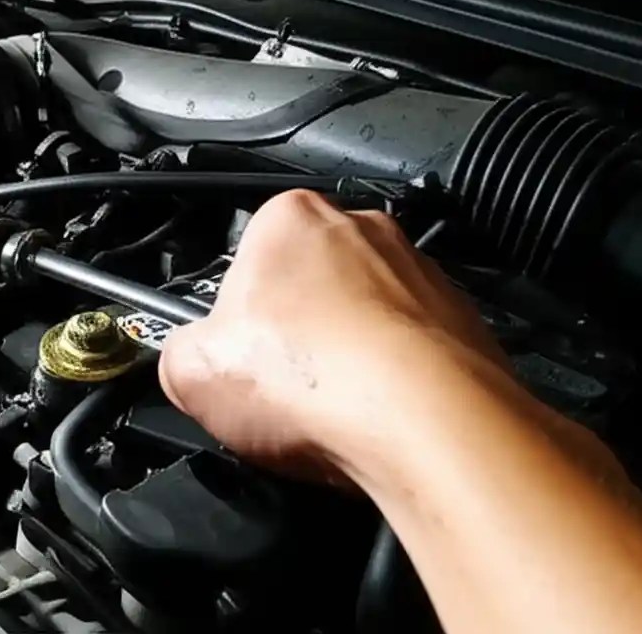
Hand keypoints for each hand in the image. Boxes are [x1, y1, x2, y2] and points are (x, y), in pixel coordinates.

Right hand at [159, 190, 540, 483]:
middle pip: (304, 286)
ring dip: (343, 361)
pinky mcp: (463, 323)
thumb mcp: (189, 374)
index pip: (240, 260)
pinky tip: (374, 421)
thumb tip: (188, 367)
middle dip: (290, 336)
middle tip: (274, 390)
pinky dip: (392, 386)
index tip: (229, 359)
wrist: (428, 424)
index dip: (229, 321)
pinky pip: (410, 353)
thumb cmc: (318, 381)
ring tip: (328, 413)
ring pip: (359, 319)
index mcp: (289, 217)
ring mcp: (418, 274)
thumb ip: (178, 357)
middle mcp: (361, 230)